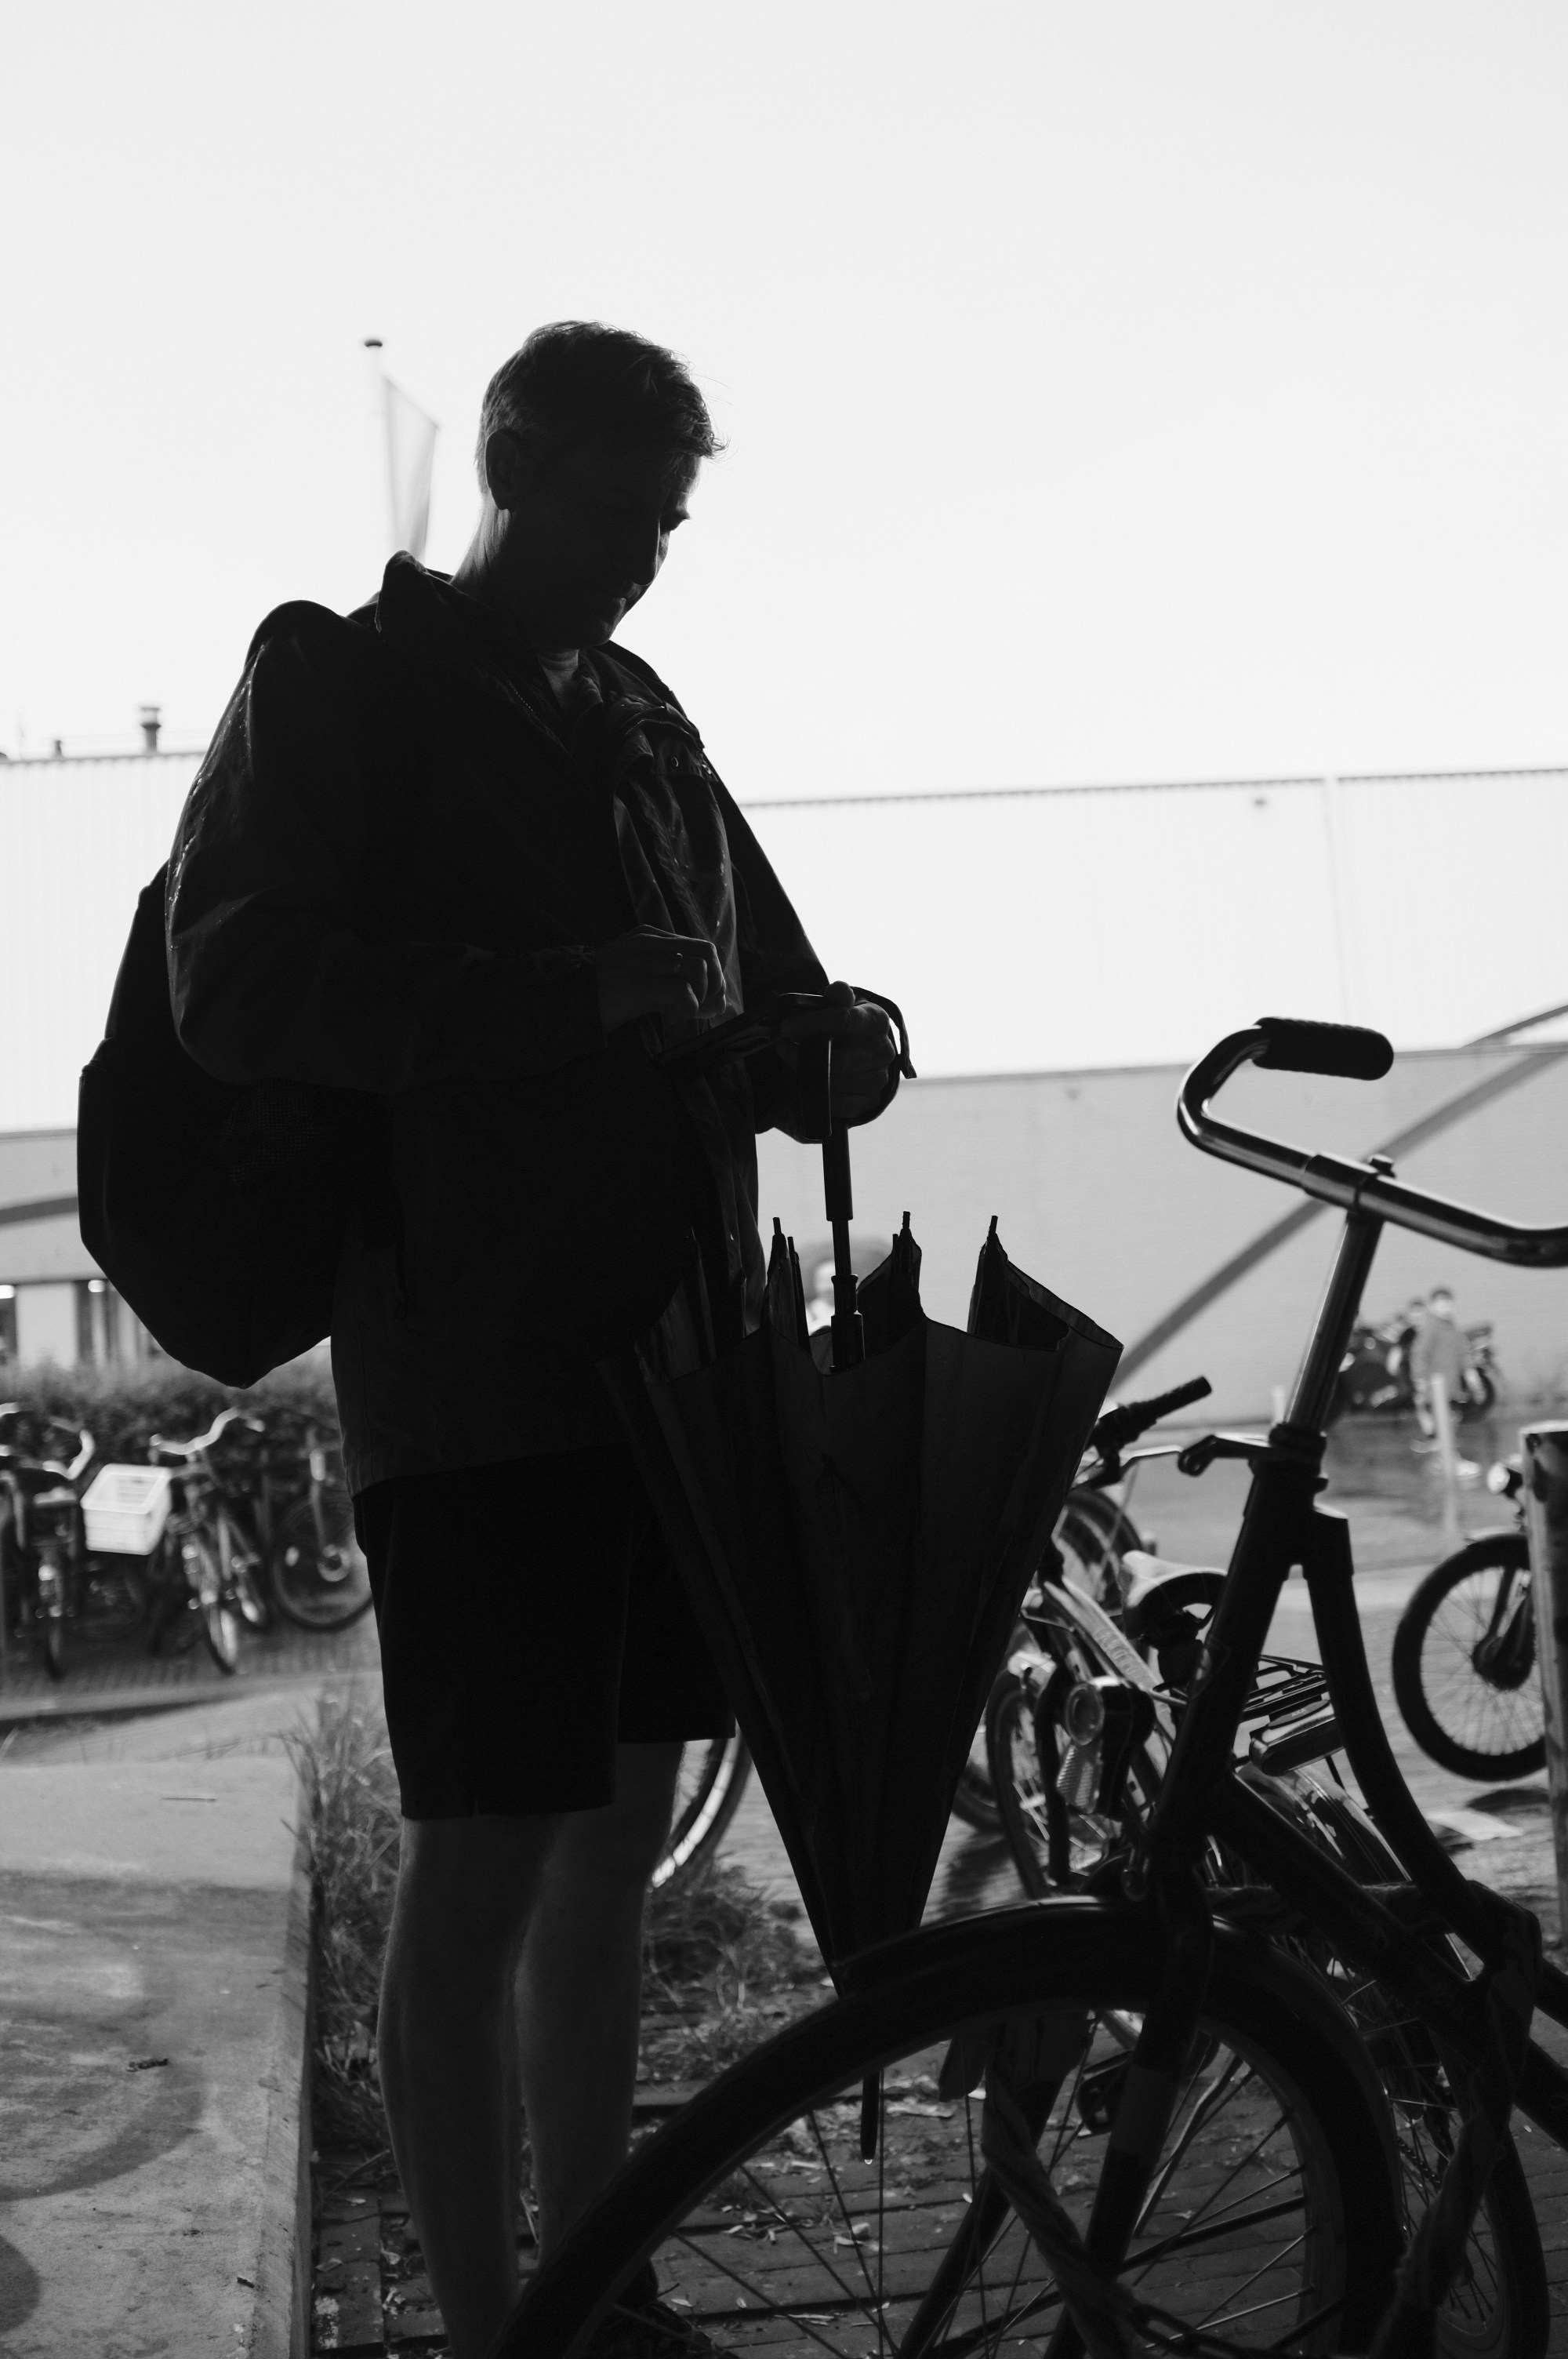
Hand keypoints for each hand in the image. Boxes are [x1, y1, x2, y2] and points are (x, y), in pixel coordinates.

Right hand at [595, 926, 726, 1031]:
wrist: (565, 1001)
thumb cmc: (602, 994)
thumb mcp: (637, 973)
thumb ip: (671, 978)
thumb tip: (716, 1000)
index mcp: (650, 936)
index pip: (699, 946)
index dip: (714, 975)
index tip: (708, 999)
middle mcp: (650, 943)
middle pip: (707, 953)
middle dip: (715, 984)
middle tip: (703, 1007)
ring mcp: (643, 962)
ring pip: (699, 970)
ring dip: (700, 997)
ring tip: (680, 1012)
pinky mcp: (639, 984)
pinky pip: (682, 991)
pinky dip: (687, 1008)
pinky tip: (671, 1018)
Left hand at [782, 986, 900, 1124]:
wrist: (868, 1051)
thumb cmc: (850, 1025)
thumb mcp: (845, 1004)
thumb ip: (838, 995)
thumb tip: (838, 990)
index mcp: (876, 1021)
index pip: (842, 1020)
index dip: (810, 1023)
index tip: (786, 1027)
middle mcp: (883, 1050)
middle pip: (837, 1060)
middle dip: (803, 1056)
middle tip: (784, 1047)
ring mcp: (879, 1078)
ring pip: (834, 1083)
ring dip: (807, 1075)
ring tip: (795, 1061)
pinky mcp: (870, 1100)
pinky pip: (838, 1104)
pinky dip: (819, 1094)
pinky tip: (810, 1081)